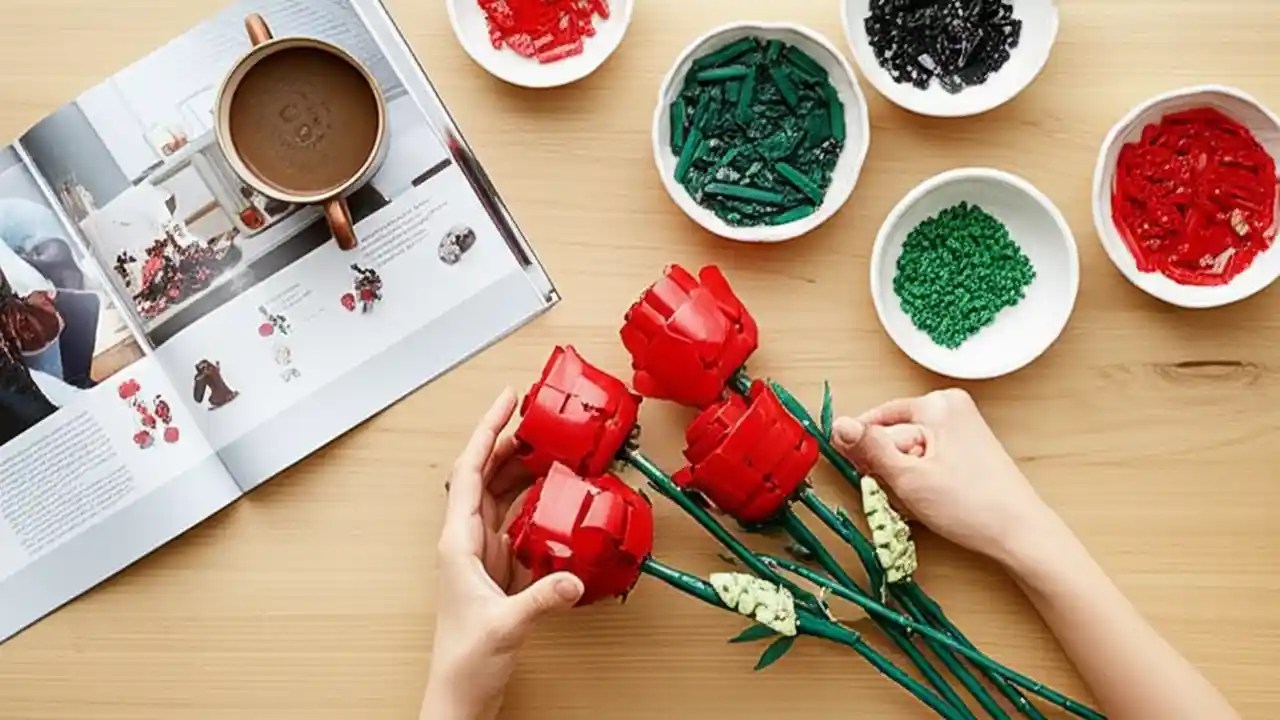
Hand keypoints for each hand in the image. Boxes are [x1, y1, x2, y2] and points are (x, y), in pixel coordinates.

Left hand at [423, 390, 584, 719]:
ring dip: (520, 468)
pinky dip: (531, 501)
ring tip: (546, 447)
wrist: (459, 693)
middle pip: (484, 474)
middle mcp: (465, 541)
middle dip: (508, 441)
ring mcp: (480, 554)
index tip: (507, 401)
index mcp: (457, 542)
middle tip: (536, 417)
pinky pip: (513, 520)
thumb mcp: (506, 624)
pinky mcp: (496, 569)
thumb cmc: (463, 660)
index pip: (469, 470)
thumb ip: (541, 598)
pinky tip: (549, 496)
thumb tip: (571, 577)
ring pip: (499, 494)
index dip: (487, 430)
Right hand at [830, 389, 1056, 564]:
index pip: (875, 422)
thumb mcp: (909, 477)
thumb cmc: (969, 505)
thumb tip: (837, 425)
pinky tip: (936, 499)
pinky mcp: (968, 447)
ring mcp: (962, 426)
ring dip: (907, 479)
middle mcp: (951, 406)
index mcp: (937, 403)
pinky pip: (928, 458)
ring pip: (909, 451)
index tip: (870, 479)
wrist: (1020, 533)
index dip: (867, 455)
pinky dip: (923, 480)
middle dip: (892, 468)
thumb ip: (869, 449)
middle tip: (909, 493)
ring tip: (926, 499)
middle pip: (893, 435)